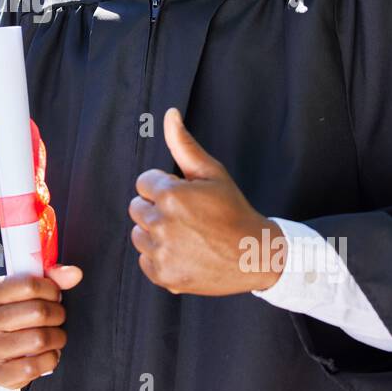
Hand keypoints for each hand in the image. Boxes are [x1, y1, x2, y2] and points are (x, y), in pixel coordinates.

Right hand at [0, 263, 82, 390]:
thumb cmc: (13, 317)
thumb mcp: (24, 293)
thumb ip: (50, 278)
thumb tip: (74, 273)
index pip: (28, 284)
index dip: (51, 289)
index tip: (54, 295)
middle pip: (38, 312)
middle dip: (57, 313)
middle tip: (56, 316)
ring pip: (40, 340)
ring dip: (57, 337)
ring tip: (54, 335)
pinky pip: (37, 365)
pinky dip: (50, 358)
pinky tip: (46, 353)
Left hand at [130, 108, 282, 296]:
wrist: (254, 255)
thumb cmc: (233, 210)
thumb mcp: (212, 173)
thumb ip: (184, 145)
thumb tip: (169, 114)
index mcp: (171, 196)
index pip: (143, 183)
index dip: (164, 187)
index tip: (185, 197)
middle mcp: (162, 225)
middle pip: (136, 208)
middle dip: (156, 208)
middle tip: (187, 216)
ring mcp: (162, 253)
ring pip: (138, 235)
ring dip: (155, 233)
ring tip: (186, 235)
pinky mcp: (163, 276)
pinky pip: (144, 260)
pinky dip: (159, 258)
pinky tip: (184, 253)